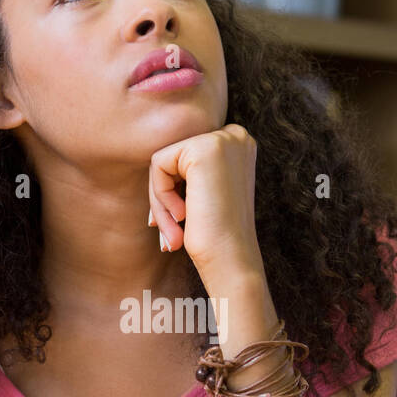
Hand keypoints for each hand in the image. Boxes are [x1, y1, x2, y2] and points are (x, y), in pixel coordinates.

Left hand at [148, 123, 264, 289]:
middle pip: (174, 156)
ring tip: (174, 232)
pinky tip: (181, 218)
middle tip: (170, 232)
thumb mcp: (207, 193)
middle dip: (164, 196)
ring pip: (163, 161)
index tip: (178, 220)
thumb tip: (157, 160)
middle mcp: (235, 135)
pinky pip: (158, 164)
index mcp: (239, 145)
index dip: (176, 188)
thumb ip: (191, 170)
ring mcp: (222, 139)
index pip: (186, 155)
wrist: (232, 260)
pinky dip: (160, 196)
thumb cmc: (217, 236)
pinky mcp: (202, 148)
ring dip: (160, 200)